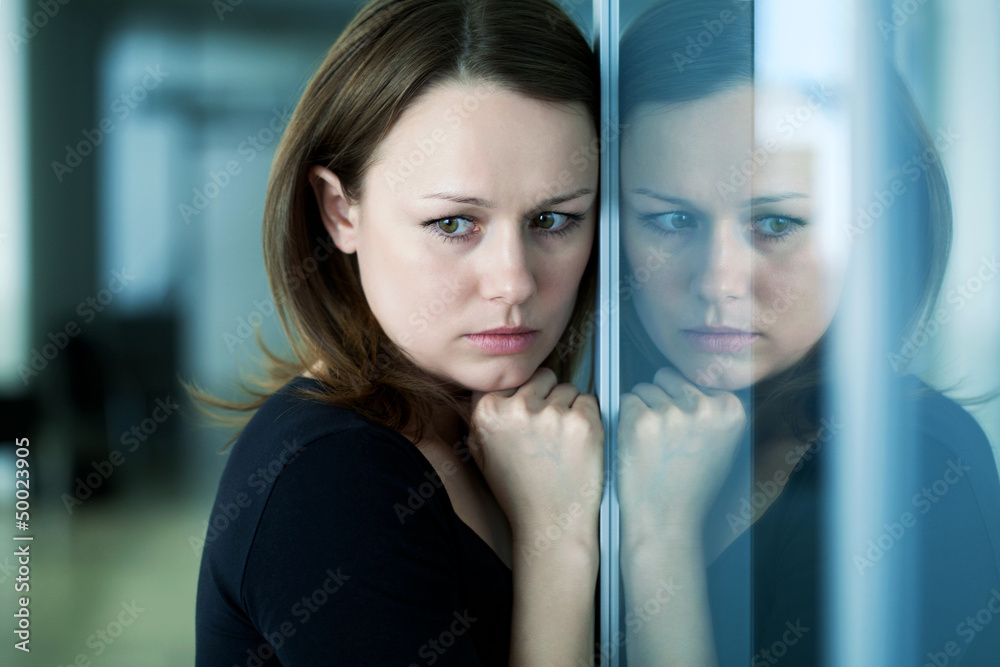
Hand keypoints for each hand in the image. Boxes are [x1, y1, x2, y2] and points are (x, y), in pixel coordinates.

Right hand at [468, 367, 603, 541]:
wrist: (550, 523)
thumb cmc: (517, 490)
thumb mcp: (481, 451)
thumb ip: (481, 414)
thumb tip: (494, 384)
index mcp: (487, 412)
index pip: (512, 377)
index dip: (523, 395)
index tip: (527, 416)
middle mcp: (517, 408)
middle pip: (542, 376)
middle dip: (547, 397)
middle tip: (546, 432)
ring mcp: (551, 413)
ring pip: (567, 388)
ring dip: (568, 408)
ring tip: (561, 443)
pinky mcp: (582, 422)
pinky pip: (589, 401)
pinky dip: (588, 418)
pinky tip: (577, 445)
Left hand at [618, 366, 745, 543]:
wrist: (667, 521)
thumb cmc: (690, 483)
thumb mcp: (723, 443)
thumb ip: (713, 408)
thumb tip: (697, 372)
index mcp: (732, 408)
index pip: (693, 379)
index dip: (682, 403)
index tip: (685, 434)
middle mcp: (706, 406)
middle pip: (668, 377)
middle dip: (662, 400)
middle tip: (666, 440)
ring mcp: (672, 412)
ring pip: (644, 388)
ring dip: (642, 410)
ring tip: (654, 446)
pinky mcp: (641, 420)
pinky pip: (625, 400)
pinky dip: (625, 420)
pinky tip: (638, 446)